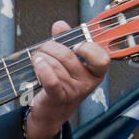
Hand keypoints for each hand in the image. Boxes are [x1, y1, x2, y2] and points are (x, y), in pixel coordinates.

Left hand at [25, 21, 109, 138]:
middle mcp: (88, 82)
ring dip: (41, 57)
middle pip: (68, 55)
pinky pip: (51, 79)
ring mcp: (74, 91)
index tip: (76, 44)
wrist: (50, 112)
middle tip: (43, 49)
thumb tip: (60, 25)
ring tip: (36, 59)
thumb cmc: (61, 83)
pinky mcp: (58, 97)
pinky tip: (36, 63)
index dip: (89, 48)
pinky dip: (42, 68)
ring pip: (55, 65)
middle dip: (51, 47)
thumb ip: (66, 40)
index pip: (101, 57)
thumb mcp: (68, 61)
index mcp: (96, 72)